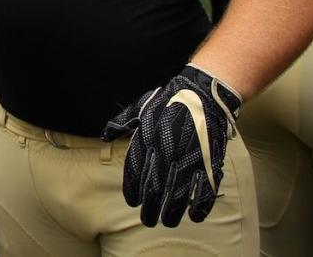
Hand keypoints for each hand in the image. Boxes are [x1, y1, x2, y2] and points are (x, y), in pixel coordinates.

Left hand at [101, 64, 241, 227]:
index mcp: (147, 140)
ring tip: (167, 222)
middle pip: (155, 188)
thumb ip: (121, 123)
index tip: (132, 202)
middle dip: (150, 207)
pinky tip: (195, 216)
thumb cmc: (168, 100)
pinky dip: (201, 205)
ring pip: (178, 193)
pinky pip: (205, 188)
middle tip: (148, 220)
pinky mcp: (209, 160)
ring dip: (172, 211)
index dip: (133, 189)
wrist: (202, 92)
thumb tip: (104, 135)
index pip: (136, 172)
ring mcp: (188, 157)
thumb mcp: (140, 108)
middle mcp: (166, 152)